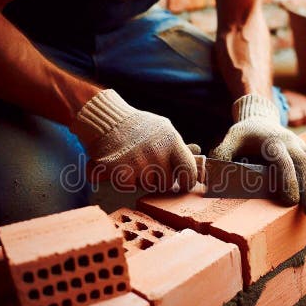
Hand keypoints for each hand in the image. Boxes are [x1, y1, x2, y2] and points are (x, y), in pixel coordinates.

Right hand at [73, 90, 196, 191]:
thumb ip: (179, 146)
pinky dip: (124, 180)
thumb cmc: (137, 127)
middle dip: (159, 181)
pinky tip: (121, 166)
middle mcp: (158, 151)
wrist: (106, 119)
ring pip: (148, 186)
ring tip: (133, 163)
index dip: (186, 182)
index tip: (181, 185)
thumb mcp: (162, 131)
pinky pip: (129, 186)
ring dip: (141, 180)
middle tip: (149, 169)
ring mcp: (140, 161)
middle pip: (167, 184)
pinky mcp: (122, 169)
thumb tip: (199, 152)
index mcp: (172, 140)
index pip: (189, 170)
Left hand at [210, 94, 305, 214]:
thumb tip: (217, 168)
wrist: (260, 116)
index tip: (291, 200)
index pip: (284, 161)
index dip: (289, 180)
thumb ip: (223, 151)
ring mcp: (300, 144)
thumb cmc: (244, 133)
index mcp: (272, 142)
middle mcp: (290, 142)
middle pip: (304, 164)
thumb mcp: (231, 137)